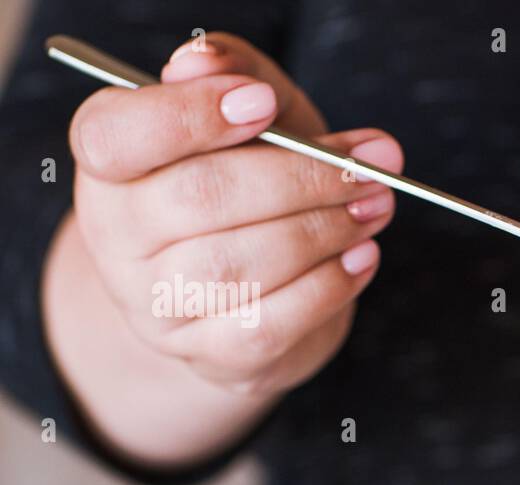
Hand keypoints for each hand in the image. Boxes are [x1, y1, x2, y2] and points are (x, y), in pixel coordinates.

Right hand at [66, 32, 402, 394]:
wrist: (247, 288)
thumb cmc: (249, 180)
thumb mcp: (249, 116)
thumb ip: (234, 74)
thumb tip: (207, 60)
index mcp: (109, 164)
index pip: (117, 136)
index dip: (190, 116)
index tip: (264, 102)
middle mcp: (115, 237)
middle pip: (202, 198)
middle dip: (302, 177)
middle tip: (371, 165)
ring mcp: (156, 305)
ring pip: (240, 264)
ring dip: (324, 230)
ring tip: (377, 205)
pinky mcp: (207, 355)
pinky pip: (268, 325)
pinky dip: (327, 287)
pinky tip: (362, 258)